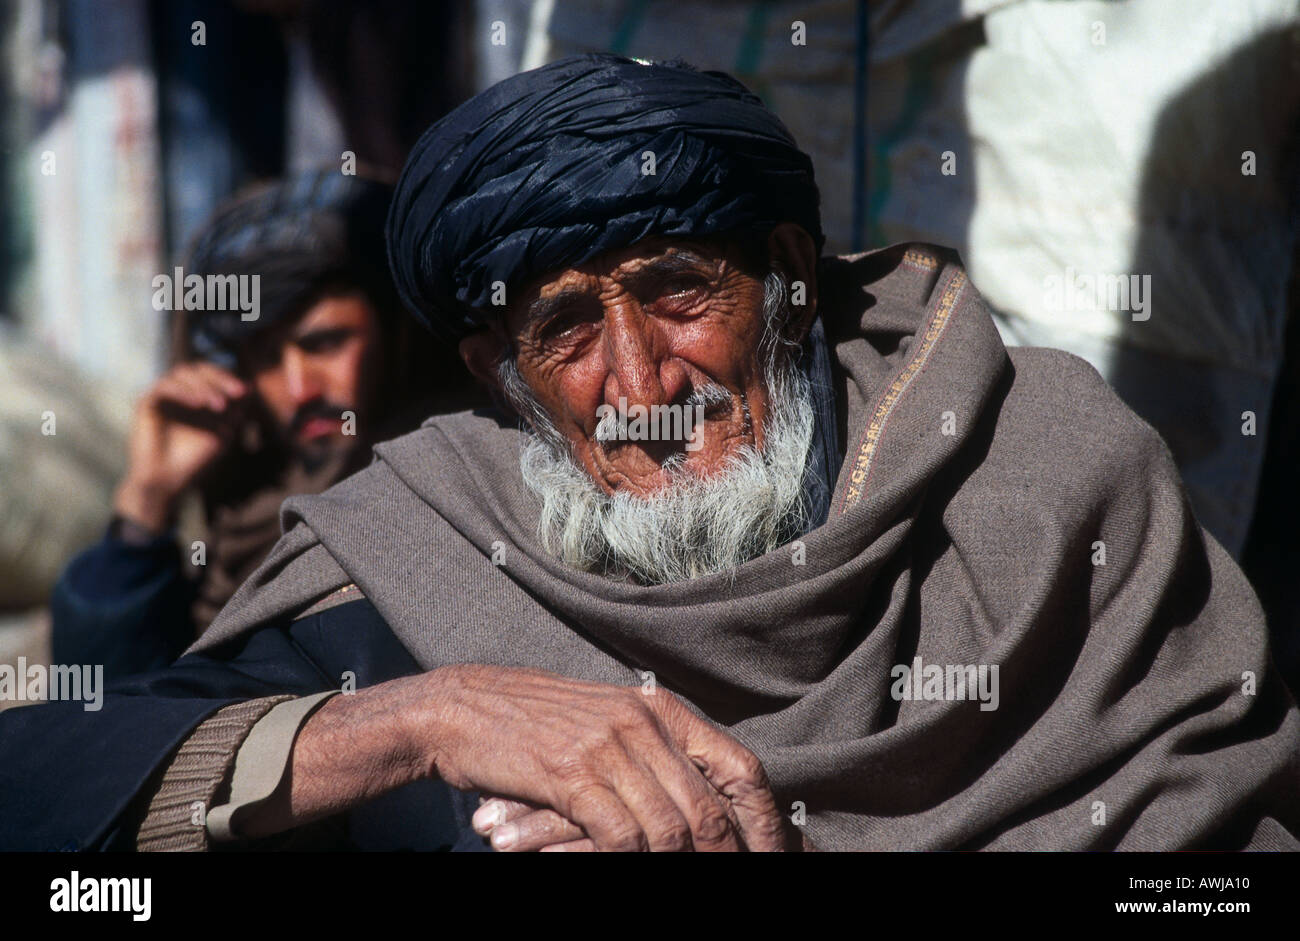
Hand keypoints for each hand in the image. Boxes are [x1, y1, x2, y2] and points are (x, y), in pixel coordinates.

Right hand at [113, 361, 248, 531]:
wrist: (168, 482)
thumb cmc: (195, 459)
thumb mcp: (223, 432)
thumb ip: (235, 410)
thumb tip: (251, 385)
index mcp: (195, 395)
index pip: (212, 375)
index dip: (228, 379)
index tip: (243, 392)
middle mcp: (178, 391)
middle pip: (198, 368)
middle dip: (219, 379)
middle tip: (235, 394)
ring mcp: (161, 395)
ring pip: (182, 374)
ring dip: (204, 386)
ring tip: (218, 406)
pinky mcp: (146, 402)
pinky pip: (164, 387)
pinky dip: (183, 391)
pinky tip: (198, 404)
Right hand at [418, 665, 794, 850]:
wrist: (462, 709)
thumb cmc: (535, 723)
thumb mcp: (607, 722)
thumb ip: (655, 751)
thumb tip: (704, 803)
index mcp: (661, 710)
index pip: (739, 766)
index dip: (764, 819)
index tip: (775, 853)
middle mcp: (643, 723)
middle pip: (711, 808)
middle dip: (727, 855)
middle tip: (733, 877)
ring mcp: (609, 748)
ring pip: (672, 829)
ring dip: (680, 864)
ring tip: (680, 880)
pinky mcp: (573, 776)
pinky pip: (623, 837)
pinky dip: (631, 862)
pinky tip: (627, 868)